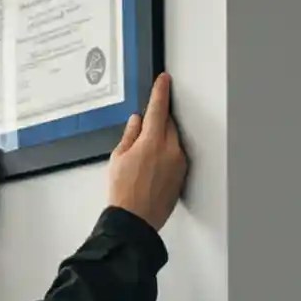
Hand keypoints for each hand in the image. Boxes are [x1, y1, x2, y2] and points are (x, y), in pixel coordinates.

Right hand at [107, 73, 187, 229]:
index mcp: (152, 142)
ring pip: (173, 140)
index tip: (164, 79)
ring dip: (162, 139)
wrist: (135, 221)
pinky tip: (152, 167)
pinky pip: (176, 155)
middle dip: (158, 121)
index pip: (159, 108)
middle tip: (142, 130)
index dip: (161, 91)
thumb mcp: (118, 158)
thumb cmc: (123, 193)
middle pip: (169, 123)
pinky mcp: (182, 175)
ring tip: (144, 157)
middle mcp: (171, 150)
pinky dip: (166, 154)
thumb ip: (130, 135)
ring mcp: (179, 164)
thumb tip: (136, 121)